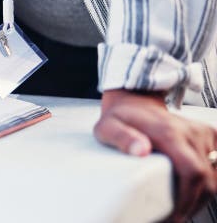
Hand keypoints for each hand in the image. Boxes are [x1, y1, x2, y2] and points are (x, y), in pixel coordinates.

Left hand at [94, 89, 216, 221]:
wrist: (135, 102)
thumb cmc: (121, 118)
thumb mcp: (108, 127)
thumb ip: (121, 137)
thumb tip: (140, 150)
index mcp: (168, 133)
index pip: (192, 171)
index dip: (187, 199)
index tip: (175, 216)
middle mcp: (190, 133)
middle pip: (207, 179)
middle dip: (193, 204)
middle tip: (174, 217)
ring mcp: (202, 134)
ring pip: (215, 176)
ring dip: (201, 196)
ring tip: (180, 207)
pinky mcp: (209, 137)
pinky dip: (211, 181)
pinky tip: (194, 192)